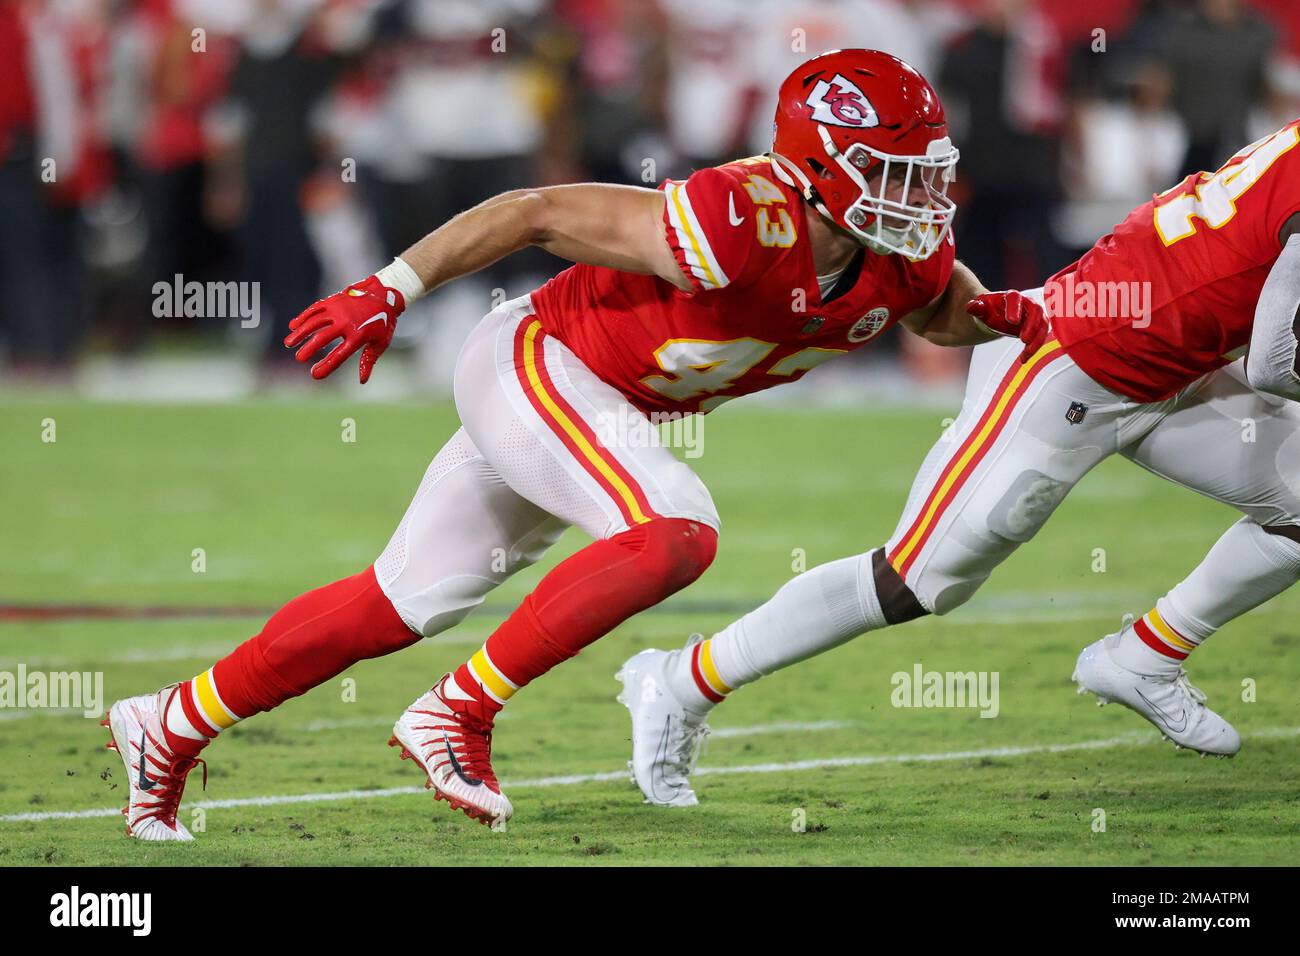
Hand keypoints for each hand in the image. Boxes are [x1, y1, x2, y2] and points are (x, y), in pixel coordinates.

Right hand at [284, 275, 404, 382]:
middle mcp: (345, 323)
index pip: (338, 355)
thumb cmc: (384, 322)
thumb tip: (362, 381)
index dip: (326, 366)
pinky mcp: (333, 300)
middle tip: (299, 358)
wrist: (384, 293)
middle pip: (322, 338)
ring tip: (288, 343)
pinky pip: (314, 309)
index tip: (314, 375)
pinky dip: (303, 317)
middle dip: (308, 349)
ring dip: (300, 333)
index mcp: (358, 336)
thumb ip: (368, 361)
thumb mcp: (380, 343)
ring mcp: (338, 310)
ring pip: (314, 322)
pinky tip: (293, 326)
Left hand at [967, 290, 1051, 363]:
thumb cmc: (987, 311)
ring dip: (1037, 340)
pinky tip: (1024, 359)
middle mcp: (1026, 303)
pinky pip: (1040, 336)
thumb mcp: (980, 309)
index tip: (1012, 321)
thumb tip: (970, 306)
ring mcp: (1034, 315)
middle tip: (1024, 340)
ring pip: (1042, 325)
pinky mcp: (1037, 327)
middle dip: (1032, 325)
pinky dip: (1034, 348)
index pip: (1015, 298)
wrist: (995, 315)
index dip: (1015, 309)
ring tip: (1026, 355)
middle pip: (1036, 310)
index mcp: (1011, 296)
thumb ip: (976, 308)